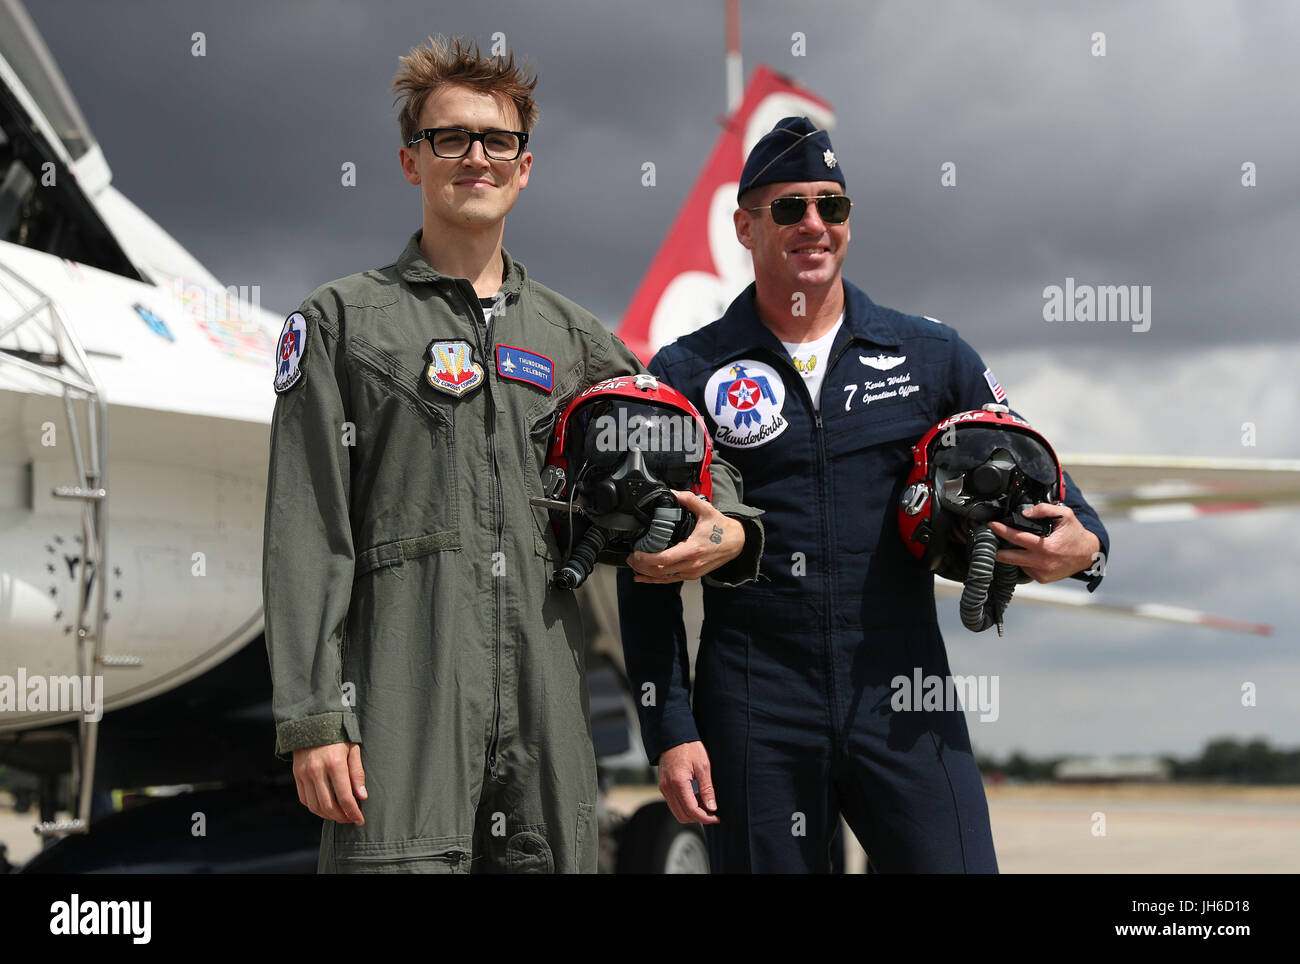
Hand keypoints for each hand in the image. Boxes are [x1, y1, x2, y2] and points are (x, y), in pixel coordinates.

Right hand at [292, 741, 366, 824]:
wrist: (313, 722)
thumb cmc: (337, 736)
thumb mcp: (352, 750)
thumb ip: (357, 773)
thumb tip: (362, 796)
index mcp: (335, 763)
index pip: (345, 796)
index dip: (353, 812)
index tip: (360, 820)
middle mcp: (317, 770)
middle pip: (328, 806)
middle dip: (341, 817)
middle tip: (350, 819)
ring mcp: (304, 774)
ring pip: (315, 806)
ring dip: (328, 815)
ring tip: (339, 815)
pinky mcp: (296, 775)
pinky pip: (304, 799)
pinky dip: (315, 808)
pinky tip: (325, 807)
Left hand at [626, 490, 743, 583]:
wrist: (737, 542)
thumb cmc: (722, 528)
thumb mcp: (706, 510)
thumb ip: (688, 499)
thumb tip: (672, 492)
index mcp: (693, 549)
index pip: (665, 559)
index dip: (647, 559)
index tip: (636, 553)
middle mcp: (692, 564)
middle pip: (660, 570)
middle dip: (642, 565)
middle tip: (630, 557)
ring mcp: (692, 572)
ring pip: (663, 578)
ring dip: (646, 573)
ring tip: (633, 565)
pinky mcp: (692, 575)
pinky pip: (670, 580)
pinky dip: (654, 580)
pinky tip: (642, 577)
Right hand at [657, 741, 719, 824]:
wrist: (674, 737)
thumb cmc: (689, 747)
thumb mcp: (703, 766)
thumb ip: (707, 789)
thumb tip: (712, 807)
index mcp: (678, 782)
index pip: (691, 810)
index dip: (705, 817)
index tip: (716, 817)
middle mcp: (668, 788)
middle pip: (683, 815)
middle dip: (699, 818)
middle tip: (712, 812)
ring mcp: (664, 788)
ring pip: (677, 812)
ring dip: (692, 813)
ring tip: (705, 805)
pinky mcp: (664, 787)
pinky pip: (674, 804)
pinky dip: (685, 806)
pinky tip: (696, 798)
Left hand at [988, 503, 1101, 582]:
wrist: (1088, 554)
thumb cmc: (1075, 534)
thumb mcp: (1065, 515)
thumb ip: (1044, 509)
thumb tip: (1025, 513)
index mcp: (1046, 547)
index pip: (1017, 538)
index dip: (1001, 530)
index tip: (991, 525)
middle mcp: (1042, 562)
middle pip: (1009, 557)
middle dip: (996, 550)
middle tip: (989, 541)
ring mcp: (1042, 573)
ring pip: (1016, 564)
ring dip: (1010, 556)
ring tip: (1009, 546)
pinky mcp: (1042, 579)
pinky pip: (1026, 570)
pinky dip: (1024, 562)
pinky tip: (1028, 555)